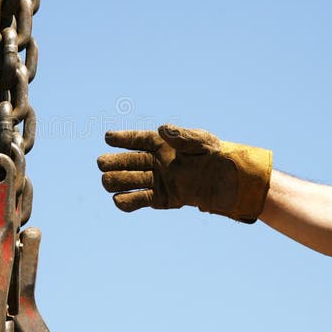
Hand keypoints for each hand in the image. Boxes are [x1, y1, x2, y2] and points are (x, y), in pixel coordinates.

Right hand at [97, 124, 271, 221]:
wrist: (228, 183)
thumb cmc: (216, 156)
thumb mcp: (202, 142)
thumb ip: (182, 136)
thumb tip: (162, 129)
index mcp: (163, 144)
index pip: (138, 139)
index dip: (122, 138)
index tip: (107, 137)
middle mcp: (156, 161)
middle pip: (128, 161)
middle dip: (113, 162)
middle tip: (102, 163)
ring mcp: (157, 181)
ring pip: (129, 180)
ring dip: (116, 181)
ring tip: (107, 181)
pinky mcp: (161, 199)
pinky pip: (139, 200)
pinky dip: (127, 202)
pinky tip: (118, 200)